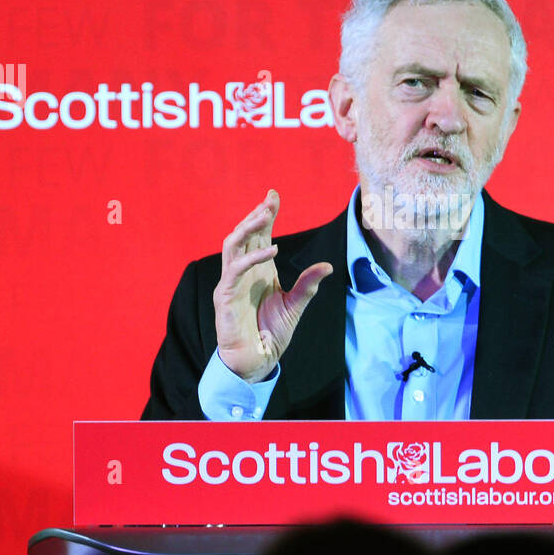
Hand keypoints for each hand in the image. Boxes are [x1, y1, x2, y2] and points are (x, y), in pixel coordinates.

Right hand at [213, 189, 332, 383]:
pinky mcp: (225, 294)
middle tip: (270, 200)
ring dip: (247, 227)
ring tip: (265, 214)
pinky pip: (236, 269)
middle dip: (257, 214)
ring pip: (233, 244)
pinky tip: (274, 249)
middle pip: (245, 233)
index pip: (259, 234)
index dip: (265, 214)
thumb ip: (308, 285)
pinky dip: (254, 257)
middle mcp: (243, 271)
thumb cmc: (271, 332)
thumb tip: (328, 266)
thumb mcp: (295, 305)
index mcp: (258, 269)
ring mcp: (231, 281)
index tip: (274, 195)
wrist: (257, 359)